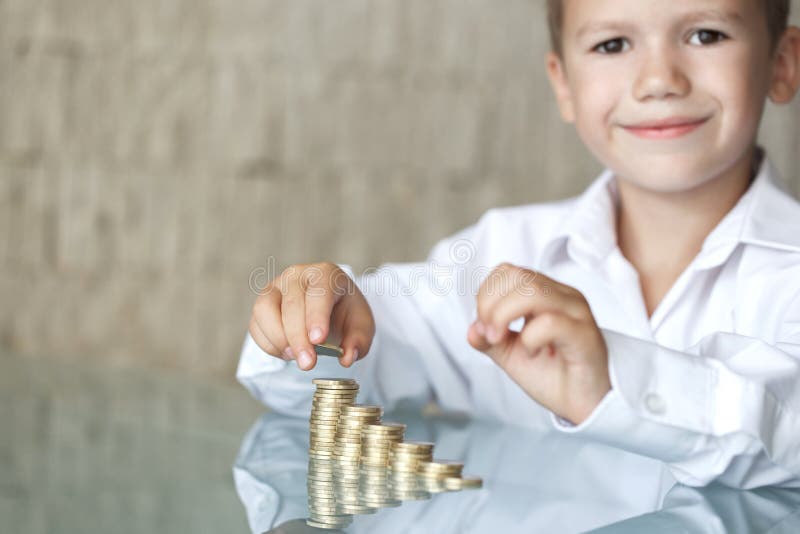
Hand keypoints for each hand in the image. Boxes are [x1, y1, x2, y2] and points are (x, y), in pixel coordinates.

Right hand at [249, 262, 374, 370]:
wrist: (328, 309)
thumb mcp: (362, 326)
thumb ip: (359, 341)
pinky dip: (269, 344)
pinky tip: (287, 353)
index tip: (318, 340)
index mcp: (325, 274)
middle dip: (298, 337)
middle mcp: (297, 276)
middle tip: (307, 363)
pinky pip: (256, 325)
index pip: (319, 292)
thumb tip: (347, 357)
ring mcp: (275, 287)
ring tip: (295, 357)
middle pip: (291, 304)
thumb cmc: (344, 313)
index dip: (316, 316)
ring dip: (278, 338)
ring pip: (265, 309)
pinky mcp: (262, 304)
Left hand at [467, 263, 609, 423]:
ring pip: (533, 291)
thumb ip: (489, 339)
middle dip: (490, 304)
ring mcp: (577, 312)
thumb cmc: (552, 375)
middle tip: (490, 335)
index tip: (484, 326)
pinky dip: (529, 337)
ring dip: (503, 315)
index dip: (486, 294)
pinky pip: (550, 322)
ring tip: (500, 340)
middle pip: (518, 275)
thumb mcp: (510, 355)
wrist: (583, 406)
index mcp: (546, 294)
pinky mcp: (585, 335)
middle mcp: (563, 296)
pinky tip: (531, 353)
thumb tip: (472, 329)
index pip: (508, 271)